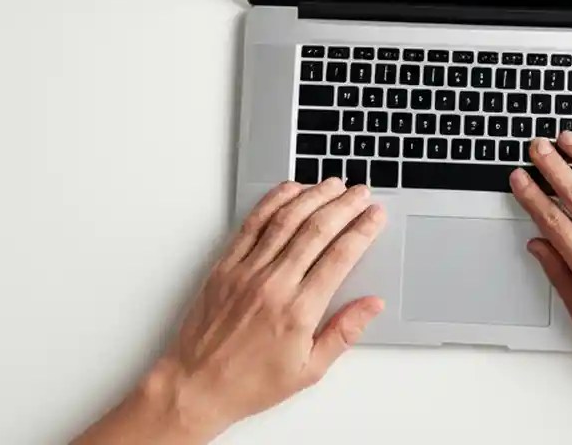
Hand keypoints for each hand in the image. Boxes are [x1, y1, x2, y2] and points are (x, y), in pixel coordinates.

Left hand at [74, 179, 385, 444]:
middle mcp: (273, 284)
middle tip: (362, 192)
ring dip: (313, 196)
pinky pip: (252, 224)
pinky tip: (290, 191)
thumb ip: (344, 332)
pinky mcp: (225, 266)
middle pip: (317, 230)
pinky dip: (273, 202)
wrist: (195, 386)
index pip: (340, 257)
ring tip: (333, 184)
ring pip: (286, 219)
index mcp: (298, 311)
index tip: (376, 216)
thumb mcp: (309, 370)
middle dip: (344, 205)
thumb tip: (372, 305)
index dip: (362, 230)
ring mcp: (246, 271)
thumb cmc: (250, 383)